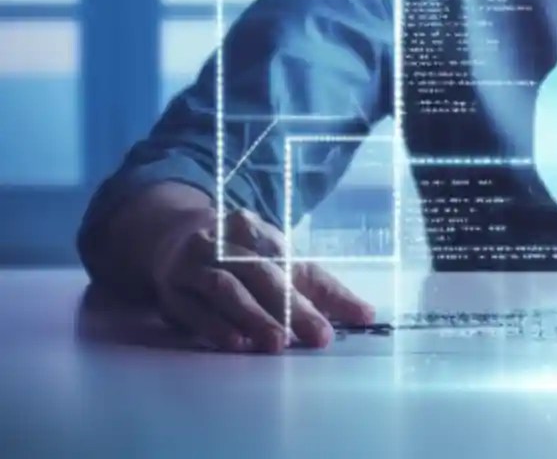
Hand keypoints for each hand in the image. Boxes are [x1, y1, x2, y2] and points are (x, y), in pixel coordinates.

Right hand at [150, 206, 374, 351]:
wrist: (172, 237)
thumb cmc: (240, 257)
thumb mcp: (280, 262)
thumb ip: (321, 289)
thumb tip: (366, 313)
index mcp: (259, 231)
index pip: (297, 263)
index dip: (323, 292)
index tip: (350, 318)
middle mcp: (226, 242)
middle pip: (262, 274)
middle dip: (291, 306)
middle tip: (315, 336)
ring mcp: (195, 262)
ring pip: (225, 288)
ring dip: (252, 316)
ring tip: (275, 343)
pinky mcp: (172, 288)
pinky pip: (193, 308)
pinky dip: (215, 326)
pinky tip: (235, 343)